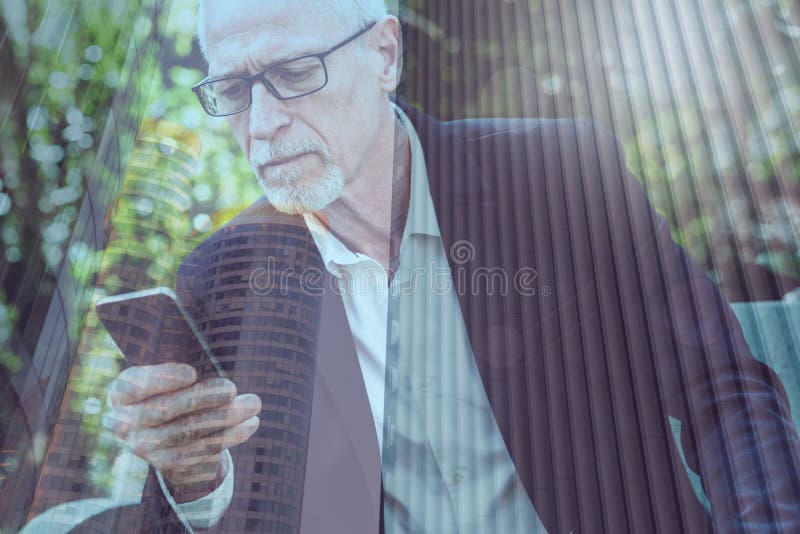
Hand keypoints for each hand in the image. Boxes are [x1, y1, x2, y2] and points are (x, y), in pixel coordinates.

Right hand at [105, 363, 260, 500]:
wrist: (163, 429)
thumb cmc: (169, 388)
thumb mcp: (166, 376)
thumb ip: (182, 371)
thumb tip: (215, 365)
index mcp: (122, 392)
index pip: (136, 385)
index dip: (163, 379)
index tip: (192, 372)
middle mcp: (125, 422)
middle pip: (168, 409)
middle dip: (204, 397)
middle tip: (232, 387)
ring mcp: (144, 446)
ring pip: (189, 431)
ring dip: (226, 417)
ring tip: (253, 404)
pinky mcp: (166, 463)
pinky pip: (201, 450)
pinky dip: (230, 436)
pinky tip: (250, 424)